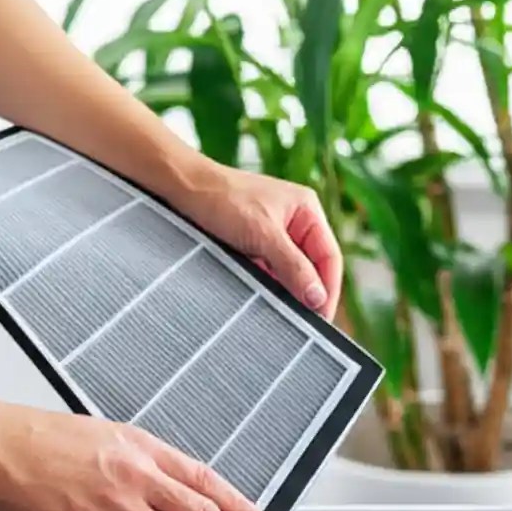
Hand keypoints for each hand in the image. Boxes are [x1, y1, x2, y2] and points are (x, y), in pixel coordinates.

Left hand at [173, 165, 342, 317]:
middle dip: (307, 292)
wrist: (181, 188)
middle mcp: (295, 222)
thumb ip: (294, 268)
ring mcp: (274, 234)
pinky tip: (261, 298)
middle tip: (302, 322)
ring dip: (285, 290)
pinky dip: (267, 284)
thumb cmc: (223, 199)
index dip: (328, 289)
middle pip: (312, 266)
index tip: (321, 317)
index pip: (330, 257)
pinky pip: (269, 271)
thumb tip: (318, 299)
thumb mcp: (264, 236)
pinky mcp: (254, 245)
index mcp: (307, 211)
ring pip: (289, 272)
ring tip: (281, 312)